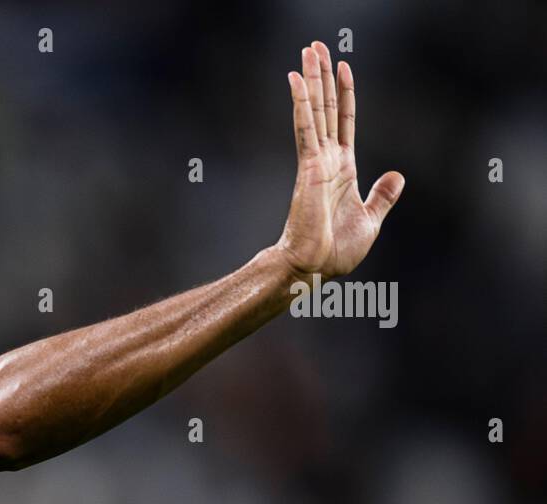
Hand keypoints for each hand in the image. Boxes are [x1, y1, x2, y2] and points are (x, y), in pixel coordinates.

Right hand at [275, 41, 403, 279]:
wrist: (313, 268)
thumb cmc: (336, 251)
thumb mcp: (371, 219)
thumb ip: (382, 196)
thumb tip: (397, 175)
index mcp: (343, 170)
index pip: (345, 121)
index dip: (345, 93)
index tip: (342, 67)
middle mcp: (327, 160)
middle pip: (326, 108)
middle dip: (322, 77)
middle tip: (315, 46)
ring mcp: (316, 161)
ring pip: (315, 110)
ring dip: (311, 79)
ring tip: (307, 50)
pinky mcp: (308, 166)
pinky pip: (305, 127)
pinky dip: (300, 102)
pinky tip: (295, 78)